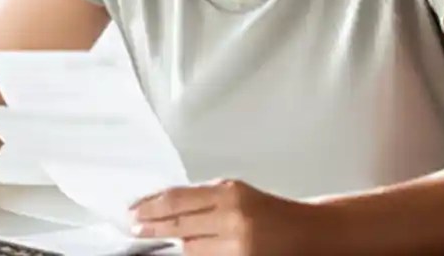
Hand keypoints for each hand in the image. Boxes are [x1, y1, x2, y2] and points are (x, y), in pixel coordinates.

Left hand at [129, 179, 322, 254]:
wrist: (310, 233)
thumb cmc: (274, 213)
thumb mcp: (238, 194)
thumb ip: (205, 200)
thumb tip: (166, 207)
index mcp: (230, 194)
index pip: (178, 200)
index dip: (151, 206)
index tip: (133, 210)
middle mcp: (233, 219)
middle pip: (180, 225)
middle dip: (153, 227)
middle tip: (135, 227)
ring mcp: (238, 246)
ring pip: (191, 249)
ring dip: (180, 245)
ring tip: (167, 238)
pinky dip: (198, 255)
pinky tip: (191, 250)